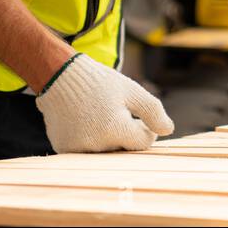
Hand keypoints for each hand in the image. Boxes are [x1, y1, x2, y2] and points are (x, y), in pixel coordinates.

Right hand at [34, 53, 173, 151]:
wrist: (58, 75)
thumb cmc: (99, 82)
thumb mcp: (132, 91)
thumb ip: (153, 111)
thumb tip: (168, 130)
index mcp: (115, 130)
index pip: (143, 143)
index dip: (145, 129)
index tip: (138, 116)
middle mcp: (95, 145)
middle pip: (123, 149)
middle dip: (126, 134)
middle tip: (117, 112)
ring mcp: (77, 149)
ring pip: (105, 152)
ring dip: (109, 139)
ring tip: (100, 115)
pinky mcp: (64, 149)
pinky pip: (86, 151)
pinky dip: (91, 140)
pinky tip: (85, 121)